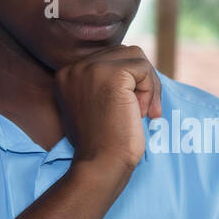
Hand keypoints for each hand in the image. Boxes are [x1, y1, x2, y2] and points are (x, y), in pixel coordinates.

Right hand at [54, 45, 162, 174]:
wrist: (101, 164)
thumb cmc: (102, 144)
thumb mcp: (94, 107)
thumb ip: (102, 85)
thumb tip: (135, 69)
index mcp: (67, 74)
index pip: (108, 59)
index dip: (128, 81)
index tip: (130, 109)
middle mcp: (74, 67)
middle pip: (123, 53)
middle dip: (140, 80)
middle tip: (141, 112)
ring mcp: (91, 68)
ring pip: (136, 57)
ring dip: (147, 84)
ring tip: (142, 111)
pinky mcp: (112, 74)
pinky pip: (144, 69)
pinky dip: (151, 90)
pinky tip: (143, 113)